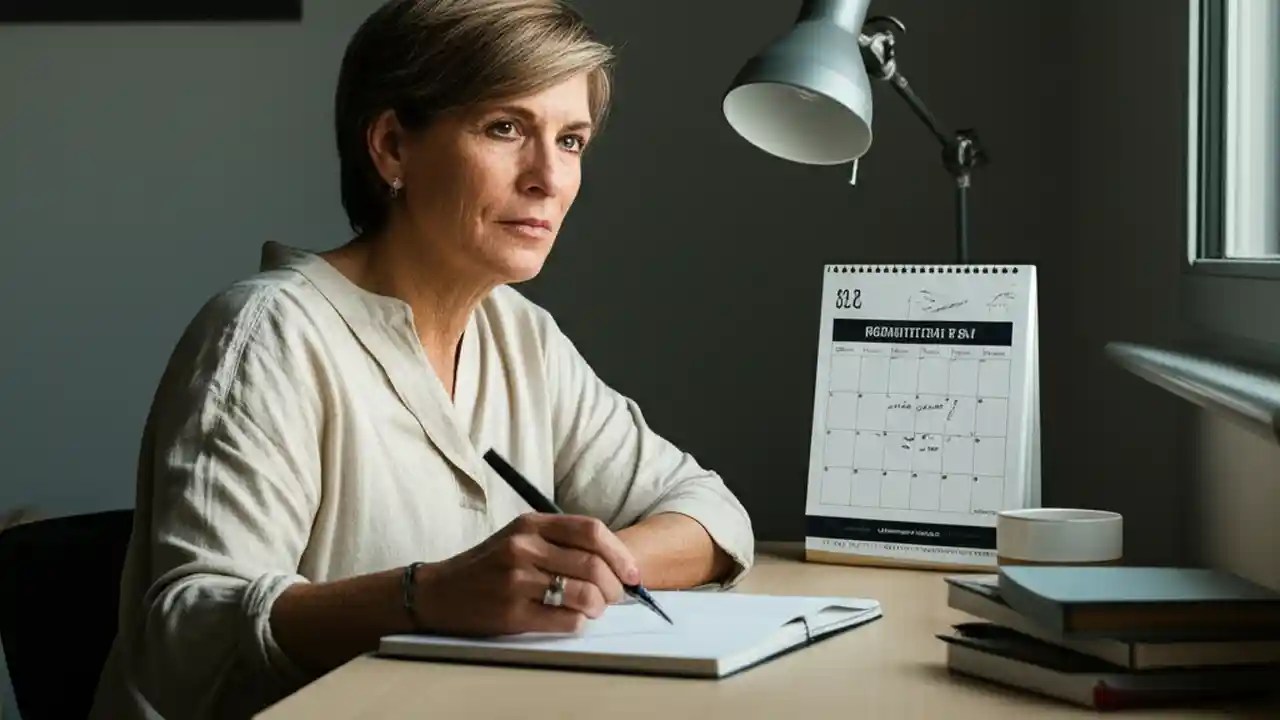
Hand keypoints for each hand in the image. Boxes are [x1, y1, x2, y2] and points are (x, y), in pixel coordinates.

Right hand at [411, 513, 639, 635]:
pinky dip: (579, 622)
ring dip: (599, 606)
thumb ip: (561, 542)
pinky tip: (573, 619)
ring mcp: (517, 580)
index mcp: (531, 524)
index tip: (631, 573)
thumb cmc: (488, 566)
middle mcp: (524, 548)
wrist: (440, 593)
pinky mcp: (512, 613)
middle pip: (593, 564)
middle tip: (614, 596)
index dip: (619, 553)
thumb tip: (615, 563)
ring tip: (593, 609)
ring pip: (584, 593)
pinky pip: (566, 620)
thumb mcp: (520, 538)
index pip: (591, 530)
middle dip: (615, 586)